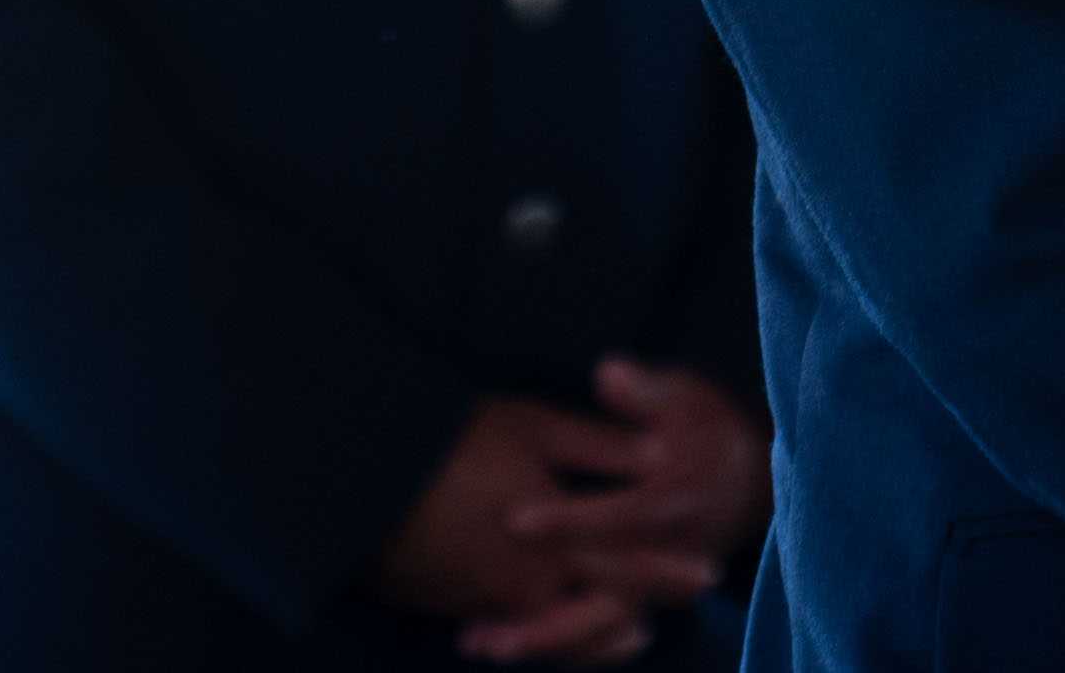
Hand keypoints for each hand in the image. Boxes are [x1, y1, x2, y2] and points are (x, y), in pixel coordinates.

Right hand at [371, 397, 658, 665]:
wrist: (359, 478)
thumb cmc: (453, 440)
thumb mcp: (535, 427)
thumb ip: (600, 446)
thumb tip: (661, 455)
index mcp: (551, 537)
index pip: (625, 565)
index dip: (667, 572)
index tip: (705, 572)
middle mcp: (522, 581)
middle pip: (592, 615)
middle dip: (630, 616)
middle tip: (658, 622)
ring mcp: (483, 602)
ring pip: (550, 634)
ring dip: (587, 637)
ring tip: (625, 637)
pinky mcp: (451, 605)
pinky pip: (507, 632)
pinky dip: (536, 637)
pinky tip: (542, 632)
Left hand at [494, 357, 773, 639]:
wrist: (750, 480)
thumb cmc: (708, 430)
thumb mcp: (687, 398)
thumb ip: (646, 391)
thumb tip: (609, 374)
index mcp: (684, 499)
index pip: (625, 517)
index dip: (571, 521)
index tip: (516, 519)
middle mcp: (676, 554)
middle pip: (610, 589)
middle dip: (545, 604)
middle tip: (479, 607)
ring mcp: (661, 584)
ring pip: (600, 623)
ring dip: (540, 636)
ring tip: (477, 640)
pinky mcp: (643, 598)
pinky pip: (596, 633)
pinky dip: (549, 643)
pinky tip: (493, 642)